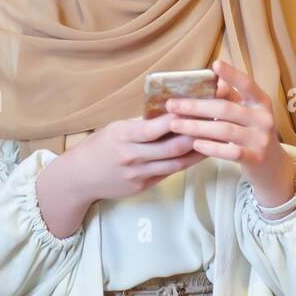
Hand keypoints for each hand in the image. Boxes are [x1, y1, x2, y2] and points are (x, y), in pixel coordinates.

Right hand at [60, 112, 205, 202]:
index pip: (156, 127)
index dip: (179, 119)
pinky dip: (184, 164)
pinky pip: (168, 173)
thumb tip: (170, 112)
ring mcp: (138, 174)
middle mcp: (131, 156)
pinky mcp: (142, 187)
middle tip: (215, 124)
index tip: (197, 108)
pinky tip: (197, 155)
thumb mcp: (115, 128)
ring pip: (175, 164)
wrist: (79, 177)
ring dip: (197, 152)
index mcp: (123, 136)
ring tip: (214, 140)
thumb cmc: (99, 147)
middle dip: (196, 135)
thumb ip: (140, 124)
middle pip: (172, 147)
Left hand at [165, 59, 295, 206]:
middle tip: (171, 105)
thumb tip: (214, 81)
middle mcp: (264, 118)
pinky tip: (195, 144)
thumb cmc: (252, 134)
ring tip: (175, 125)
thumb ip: (232, 98)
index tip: (215, 64)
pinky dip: (211, 147)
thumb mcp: (246, 114)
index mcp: (261, 102)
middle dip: (196, 106)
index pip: (247, 84)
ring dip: (196, 127)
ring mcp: (261, 139)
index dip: (232, 74)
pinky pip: (231, 151)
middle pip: (226, 108)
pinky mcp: (256, 158)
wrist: (272, 167)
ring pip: (225, 130)